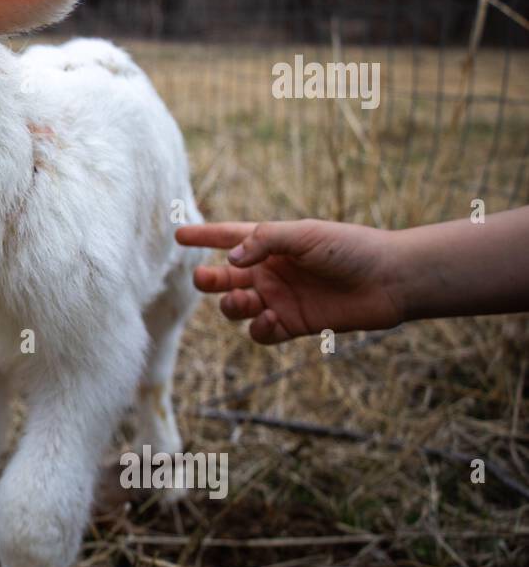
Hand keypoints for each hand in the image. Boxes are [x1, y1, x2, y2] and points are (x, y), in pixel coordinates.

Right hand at [175, 219, 405, 343]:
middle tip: (205, 278)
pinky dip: (259, 329)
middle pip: (224, 277)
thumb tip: (229, 259)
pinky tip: (271, 320)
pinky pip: (260, 332)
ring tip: (244, 300)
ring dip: (232, 305)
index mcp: (271, 244)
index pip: (228, 238)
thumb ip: (264, 241)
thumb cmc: (350, 248)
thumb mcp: (305, 234)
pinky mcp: (292, 324)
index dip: (203, 236)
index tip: (177, 234)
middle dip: (208, 279)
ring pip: (236, 307)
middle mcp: (270, 272)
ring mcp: (279, 299)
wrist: (389, 279)